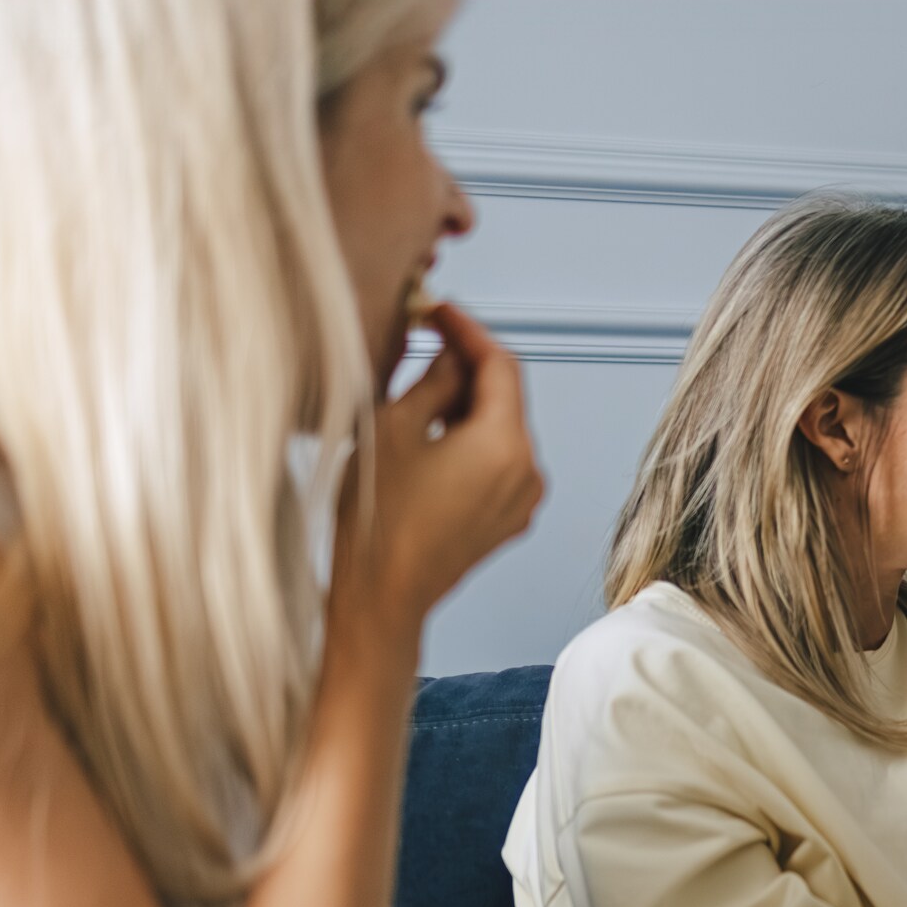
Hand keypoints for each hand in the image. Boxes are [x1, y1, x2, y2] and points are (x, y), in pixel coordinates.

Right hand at [333, 302, 543, 630]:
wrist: (382, 595)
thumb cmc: (378, 518)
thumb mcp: (393, 427)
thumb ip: (431, 380)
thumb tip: (448, 352)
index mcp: (505, 444)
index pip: (501, 365)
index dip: (468, 331)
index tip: (440, 312)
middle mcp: (528, 471)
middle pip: (505, 398)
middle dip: (466, 368)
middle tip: (423, 341)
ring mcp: (522, 500)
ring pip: (501, 431)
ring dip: (465, 406)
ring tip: (415, 396)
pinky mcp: (508, 520)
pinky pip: (497, 464)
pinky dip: (470, 442)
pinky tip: (429, 439)